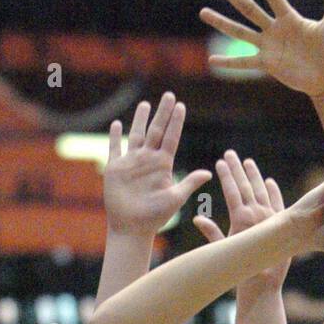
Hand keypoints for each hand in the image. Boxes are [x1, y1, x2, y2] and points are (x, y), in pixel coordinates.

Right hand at [104, 92, 211, 237]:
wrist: (132, 228)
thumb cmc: (155, 217)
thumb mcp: (175, 198)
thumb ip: (189, 183)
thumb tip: (209, 172)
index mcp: (163, 165)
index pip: (170, 138)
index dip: (175, 122)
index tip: (180, 106)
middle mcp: (148, 160)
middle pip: (156, 130)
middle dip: (162, 113)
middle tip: (169, 95)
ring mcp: (131, 163)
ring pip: (136, 135)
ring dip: (140, 120)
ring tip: (146, 104)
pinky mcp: (115, 168)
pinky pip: (115, 148)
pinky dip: (115, 137)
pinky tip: (117, 124)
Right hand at [194, 150, 289, 288]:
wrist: (264, 286)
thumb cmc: (240, 271)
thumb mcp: (224, 250)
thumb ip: (212, 233)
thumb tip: (197, 219)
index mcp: (241, 219)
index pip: (232, 190)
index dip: (226, 175)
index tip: (220, 161)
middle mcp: (257, 215)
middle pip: (246, 185)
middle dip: (237, 168)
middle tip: (231, 153)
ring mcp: (271, 218)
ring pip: (262, 191)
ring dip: (255, 175)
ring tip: (248, 162)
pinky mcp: (282, 224)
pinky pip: (278, 203)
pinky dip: (273, 192)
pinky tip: (270, 182)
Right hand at [202, 0, 323, 96]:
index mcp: (289, 17)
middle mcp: (275, 29)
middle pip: (248, 8)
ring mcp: (269, 47)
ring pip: (241, 32)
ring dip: (222, 22)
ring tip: (203, 12)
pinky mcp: (267, 65)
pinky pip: (244, 62)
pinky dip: (228, 62)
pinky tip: (212, 60)